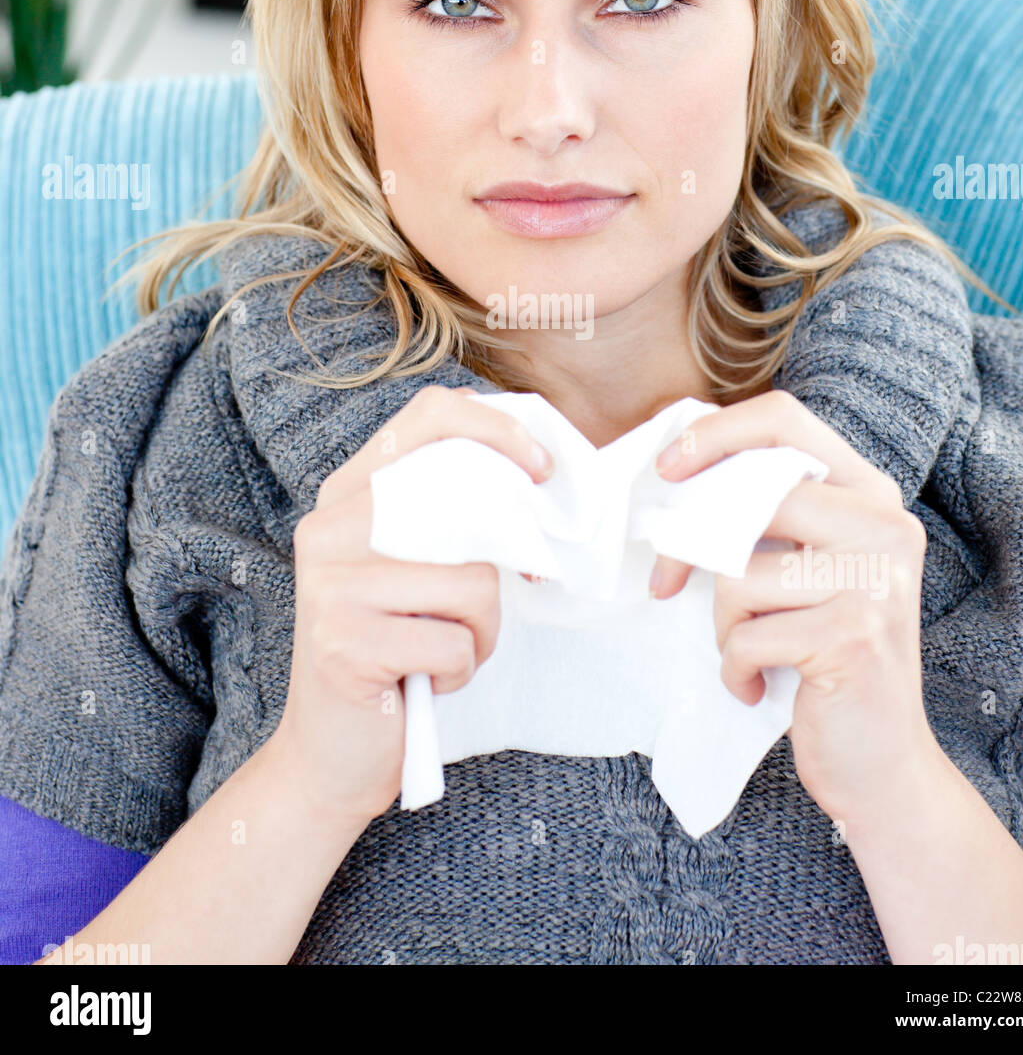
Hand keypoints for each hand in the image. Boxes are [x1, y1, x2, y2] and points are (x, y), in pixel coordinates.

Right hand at [271, 384, 553, 833]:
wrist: (328, 757)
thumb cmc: (395, 652)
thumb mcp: (418, 570)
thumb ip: (452, 518)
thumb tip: (536, 483)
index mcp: (348, 494)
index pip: (429, 416)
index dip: (498, 428)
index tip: (544, 469)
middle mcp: (329, 528)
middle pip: (465, 504)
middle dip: (503, 559)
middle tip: (493, 601)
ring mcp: (331, 586)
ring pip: (473, 583)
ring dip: (482, 631)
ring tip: (444, 651)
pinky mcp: (344, 644)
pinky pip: (455, 644)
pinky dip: (460, 671)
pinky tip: (424, 682)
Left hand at [649, 389, 941, 826]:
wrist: (883, 763)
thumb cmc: (823, 657)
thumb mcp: (803, 568)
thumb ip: (765, 515)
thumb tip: (676, 470)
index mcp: (870, 493)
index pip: (784, 421)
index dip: (714, 435)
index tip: (667, 469)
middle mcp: (885, 525)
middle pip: (750, 497)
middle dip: (687, 544)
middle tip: (668, 584)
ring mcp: (876, 580)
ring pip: (740, 574)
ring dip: (724, 625)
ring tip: (751, 653)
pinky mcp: (854, 637)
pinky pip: (748, 637)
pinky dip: (735, 669)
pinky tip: (758, 687)